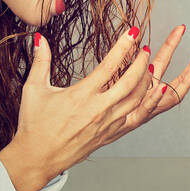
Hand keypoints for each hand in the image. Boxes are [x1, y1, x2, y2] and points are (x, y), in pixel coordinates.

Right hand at [0, 25, 189, 190]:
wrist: (37, 158)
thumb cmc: (34, 125)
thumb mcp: (33, 90)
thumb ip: (40, 62)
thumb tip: (39, 38)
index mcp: (81, 95)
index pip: (109, 66)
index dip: (123, 47)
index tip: (133, 32)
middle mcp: (98, 109)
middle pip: (130, 82)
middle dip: (141, 63)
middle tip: (145, 49)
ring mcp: (108, 123)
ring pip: (137, 99)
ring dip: (146, 81)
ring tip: (149, 66)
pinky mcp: (111, 134)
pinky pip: (136, 117)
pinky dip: (148, 103)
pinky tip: (155, 93)